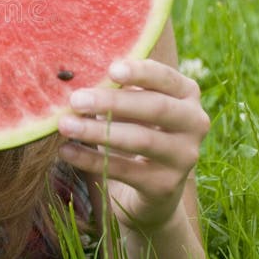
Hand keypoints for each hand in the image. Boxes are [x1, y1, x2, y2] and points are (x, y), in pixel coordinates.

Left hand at [57, 59, 209, 233]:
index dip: (140, 72)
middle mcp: (194, 122)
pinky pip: (124, 170)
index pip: (166, 78)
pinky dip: (91, 160)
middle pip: (155, 107)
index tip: (111, 70)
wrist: (152, 188)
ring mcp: (184, 156)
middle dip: (112, 102)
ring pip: (141, 140)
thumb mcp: (132, 107)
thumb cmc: (135, 129)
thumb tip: (75, 76)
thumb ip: (116, 89)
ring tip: (64, 126)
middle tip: (75, 100)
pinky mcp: (166, 185)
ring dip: (98, 132)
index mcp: (186, 94)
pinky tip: (66, 151)